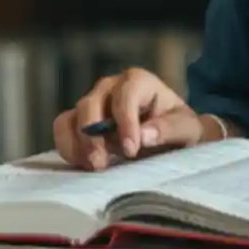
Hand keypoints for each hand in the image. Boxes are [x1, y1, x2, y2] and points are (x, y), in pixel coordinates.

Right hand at [52, 68, 224, 170]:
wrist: (171, 135)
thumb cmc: (179, 126)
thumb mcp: (186, 128)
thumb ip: (168, 129)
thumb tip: (144, 135)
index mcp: (138, 81)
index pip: (126, 95)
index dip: (126, 122)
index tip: (132, 149)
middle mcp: (110, 87)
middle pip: (91, 103)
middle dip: (93, 135)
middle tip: (102, 164)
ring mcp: (93, 103)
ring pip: (72, 117)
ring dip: (77, 143)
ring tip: (93, 166)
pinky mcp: (80, 121)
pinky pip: (63, 129)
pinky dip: (68, 147)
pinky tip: (83, 165)